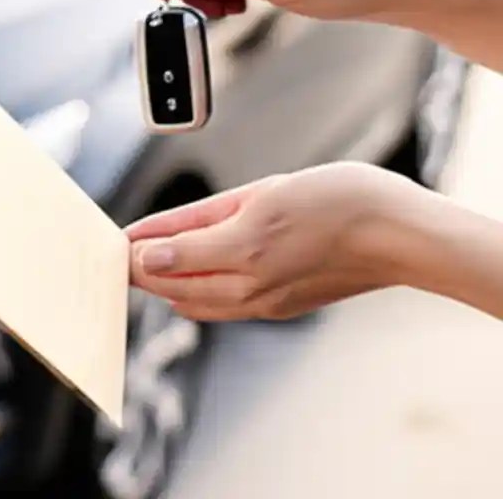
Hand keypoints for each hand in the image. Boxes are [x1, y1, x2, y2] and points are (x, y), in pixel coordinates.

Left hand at [127, 162, 417, 320]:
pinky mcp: (277, 310)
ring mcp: (263, 304)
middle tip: (115, 252)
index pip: (160, 260)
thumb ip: (195, 221)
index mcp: (239, 251)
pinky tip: (188, 273)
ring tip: (144, 262)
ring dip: (164, 286)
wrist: (397, 233)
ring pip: (191, 303)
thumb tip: (145, 241)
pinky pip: (219, 308)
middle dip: (138, 271)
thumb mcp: (257, 194)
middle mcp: (247, 287)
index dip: (127, 252)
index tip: (107, 242)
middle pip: (168, 287)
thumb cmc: (334, 200)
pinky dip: (194, 294)